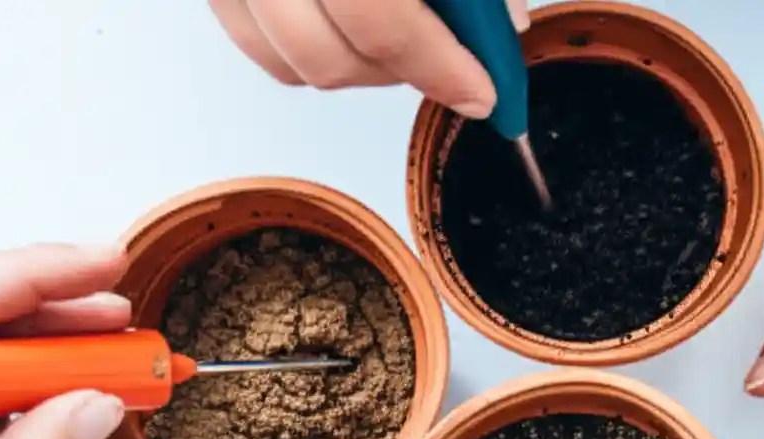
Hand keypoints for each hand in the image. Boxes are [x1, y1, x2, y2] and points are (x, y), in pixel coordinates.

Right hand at [209, 0, 529, 116]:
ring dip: (362, 68)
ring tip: (403, 34)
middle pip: (333, 58)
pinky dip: (311, 54)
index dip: (442, 66)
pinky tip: (350, 26)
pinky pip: (259, 47)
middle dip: (407, 73)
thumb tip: (504, 29)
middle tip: (456, 66)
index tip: (485, 94)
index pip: (381, 19)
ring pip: (296, 64)